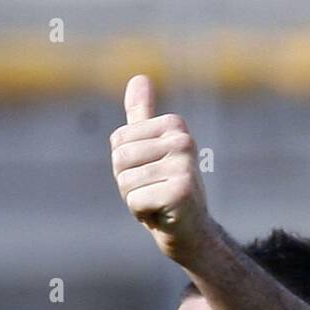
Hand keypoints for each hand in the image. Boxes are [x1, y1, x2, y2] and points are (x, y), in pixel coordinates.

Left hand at [110, 75, 215, 264]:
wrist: (191, 232)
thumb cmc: (166, 189)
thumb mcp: (151, 149)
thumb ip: (142, 115)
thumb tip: (139, 77)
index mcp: (174, 124)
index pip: (118, 141)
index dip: (125, 165)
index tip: (149, 174)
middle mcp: (183, 140)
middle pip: (120, 160)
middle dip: (128, 184)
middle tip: (153, 192)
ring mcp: (185, 166)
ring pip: (126, 182)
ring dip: (136, 201)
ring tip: (158, 203)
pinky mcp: (181, 192)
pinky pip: (135, 201)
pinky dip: (143, 214)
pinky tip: (163, 215)